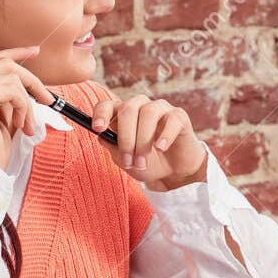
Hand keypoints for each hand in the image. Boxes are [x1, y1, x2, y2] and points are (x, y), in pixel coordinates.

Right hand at [0, 46, 47, 168]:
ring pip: (11, 76)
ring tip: (26, 123)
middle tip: (47, 98)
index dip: (15, 53)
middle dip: (30, 79)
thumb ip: (8, 95)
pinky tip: (20, 125)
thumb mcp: (2, 115)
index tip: (35, 51)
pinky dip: (24, 106)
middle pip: (4, 63)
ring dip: (27, 100)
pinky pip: (12, 89)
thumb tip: (28, 81)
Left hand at [91, 92, 207, 191]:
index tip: (98, 129)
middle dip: (126, 139)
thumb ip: (113, 148)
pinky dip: (165, 134)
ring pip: (148, 113)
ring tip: (143, 163)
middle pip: (128, 109)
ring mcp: (160, 108)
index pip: (107, 105)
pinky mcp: (179, 116)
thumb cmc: (148, 163)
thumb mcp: (126, 161)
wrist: (174, 172)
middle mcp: (140, 106)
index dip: (101, 114)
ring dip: (143, 141)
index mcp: (122, 114)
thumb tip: (102, 137)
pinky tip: (161, 147)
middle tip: (129, 162)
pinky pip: (171, 119)